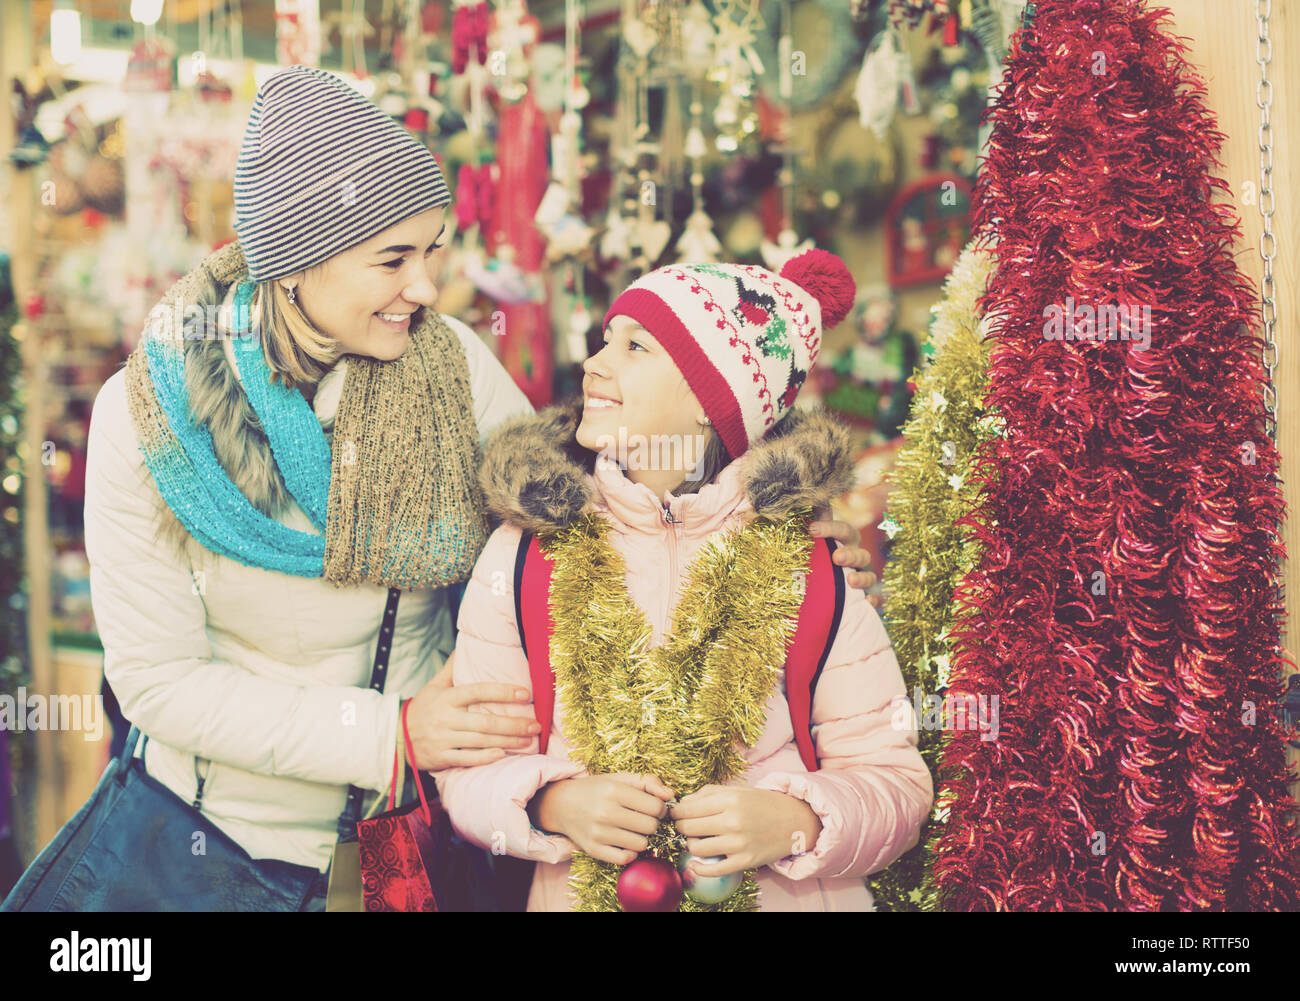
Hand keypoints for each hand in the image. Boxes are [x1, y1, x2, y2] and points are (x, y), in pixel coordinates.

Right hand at [405, 651, 541, 770]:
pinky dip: (485, 757)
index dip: (502, 692)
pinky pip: (466, 759)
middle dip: (513, 724)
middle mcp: (446, 718)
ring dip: (507, 741)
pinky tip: (503, 755)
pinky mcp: (441, 758)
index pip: (478, 692)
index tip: (525, 694)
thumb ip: (451, 669)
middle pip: (484, 721)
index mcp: (446, 698)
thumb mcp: (433, 686)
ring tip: (528, 741)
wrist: (394, 737)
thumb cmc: (422, 709)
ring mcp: (443, 739)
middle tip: (535, 725)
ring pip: (480, 741)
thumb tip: (463, 646)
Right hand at [530, 773, 674, 864]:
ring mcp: (598, 833)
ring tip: (633, 830)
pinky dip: (630, 853)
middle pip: (650, 827)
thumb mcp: (619, 778)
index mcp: (614, 790)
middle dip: (652, 823)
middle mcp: (606, 812)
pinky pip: (625, 859)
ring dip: (642, 838)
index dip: (661, 809)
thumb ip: (647, 782)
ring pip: (641, 844)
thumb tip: (671, 795)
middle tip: (643, 819)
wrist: (561, 804)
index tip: (653, 808)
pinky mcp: (593, 849)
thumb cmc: (596, 790)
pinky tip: (625, 842)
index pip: (656, 807)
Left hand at [670, 784, 822, 876]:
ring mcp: (739, 843)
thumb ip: (708, 793)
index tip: (676, 814)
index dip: (676, 812)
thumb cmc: (762, 803)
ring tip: (698, 840)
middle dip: (681, 827)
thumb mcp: (737, 790)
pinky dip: (700, 869)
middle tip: (685, 826)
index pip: (687, 809)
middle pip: (688, 828)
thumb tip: (683, 804)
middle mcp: (733, 821)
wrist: (794, 821)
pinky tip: (696, 864)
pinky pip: (713, 870)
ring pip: (697, 849)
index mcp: (729, 800)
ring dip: (691, 845)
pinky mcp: (745, 861)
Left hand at [809, 508, 878, 606]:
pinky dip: (874, 600)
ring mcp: (863, 576)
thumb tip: (809, 499)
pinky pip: (877, 597)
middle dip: (850, 554)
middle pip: (860, 552)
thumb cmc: (821, 557)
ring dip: (862, 577)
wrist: (826, 587)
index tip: (812, 529)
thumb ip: (816, 523)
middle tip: (836, 557)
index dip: (830, 528)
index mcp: (845, 541)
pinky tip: (867, 602)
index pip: (843, 530)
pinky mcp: (867, 595)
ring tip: (851, 581)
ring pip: (870, 574)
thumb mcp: (817, 540)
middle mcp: (857, 556)